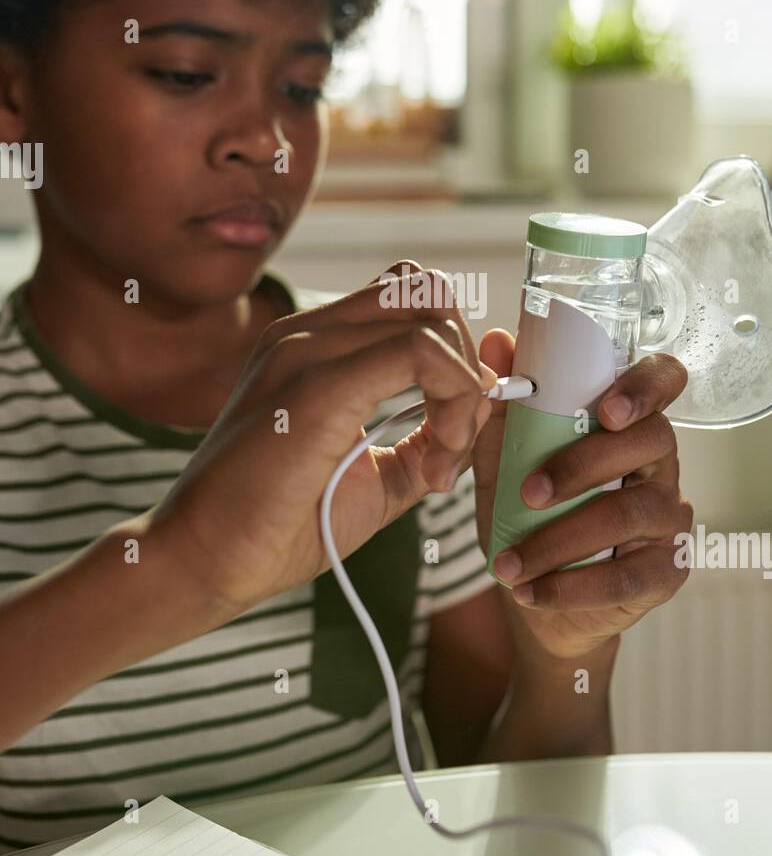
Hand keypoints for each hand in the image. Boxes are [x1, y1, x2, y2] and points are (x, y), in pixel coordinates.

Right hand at [150, 264, 495, 614]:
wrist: (204, 562)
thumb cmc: (278, 526)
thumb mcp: (374, 474)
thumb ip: (425, 436)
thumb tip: (483, 410)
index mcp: (310, 343)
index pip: (409, 302)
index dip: (455, 358)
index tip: (454, 436)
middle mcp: (305, 332)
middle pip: (427, 293)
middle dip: (466, 362)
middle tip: (454, 442)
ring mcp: (305, 349)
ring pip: (430, 314)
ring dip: (462, 386)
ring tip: (442, 459)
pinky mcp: (316, 384)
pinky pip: (419, 350)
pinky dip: (453, 399)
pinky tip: (435, 465)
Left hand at [473, 330, 693, 660]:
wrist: (533, 597)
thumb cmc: (525, 518)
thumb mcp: (502, 462)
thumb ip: (502, 407)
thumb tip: (498, 341)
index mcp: (626, 423)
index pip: (663, 379)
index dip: (646, 387)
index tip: (607, 410)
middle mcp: (659, 463)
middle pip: (651, 440)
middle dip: (584, 464)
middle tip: (528, 493)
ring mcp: (670, 517)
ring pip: (633, 512)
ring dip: (562, 538)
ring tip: (508, 564)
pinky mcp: (668, 570)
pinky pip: (630, 576)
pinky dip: (572, 586)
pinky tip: (530, 593)